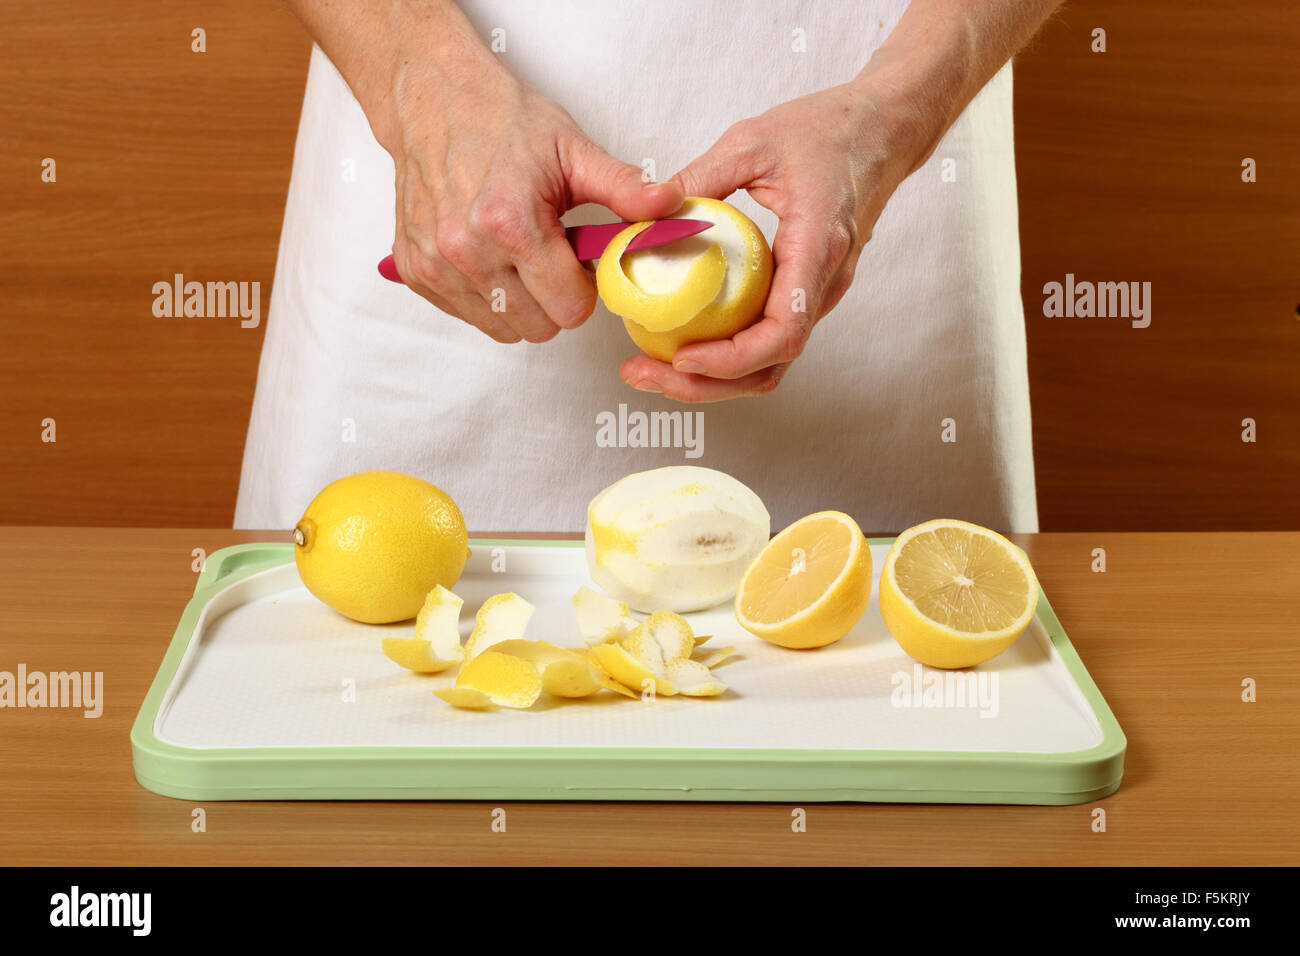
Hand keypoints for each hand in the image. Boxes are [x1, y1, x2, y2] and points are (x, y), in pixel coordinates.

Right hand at [376, 31, 681, 341]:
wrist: (433, 100)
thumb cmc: (503, 121)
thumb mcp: (573, 149)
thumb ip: (624, 188)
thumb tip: (671, 206)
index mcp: (510, 224)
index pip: (570, 309)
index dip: (584, 287)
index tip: (578, 257)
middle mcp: (466, 252)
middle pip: (539, 328)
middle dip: (554, 299)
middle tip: (550, 254)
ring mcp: (435, 266)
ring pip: (503, 329)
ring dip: (520, 302)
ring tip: (519, 252)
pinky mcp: (414, 272)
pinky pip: (469, 315)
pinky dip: (487, 296)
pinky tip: (489, 254)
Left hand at [621, 80, 924, 399]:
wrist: (882, 130)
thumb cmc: (829, 132)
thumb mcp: (754, 141)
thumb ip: (699, 176)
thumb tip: (646, 211)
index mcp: (817, 249)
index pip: (783, 331)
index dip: (732, 359)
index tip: (684, 357)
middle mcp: (823, 284)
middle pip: (770, 365)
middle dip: (705, 384)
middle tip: (643, 375)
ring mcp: (817, 294)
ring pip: (768, 363)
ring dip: (711, 379)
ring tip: (651, 370)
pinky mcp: (804, 292)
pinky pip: (766, 340)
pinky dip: (724, 355)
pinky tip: (680, 342)